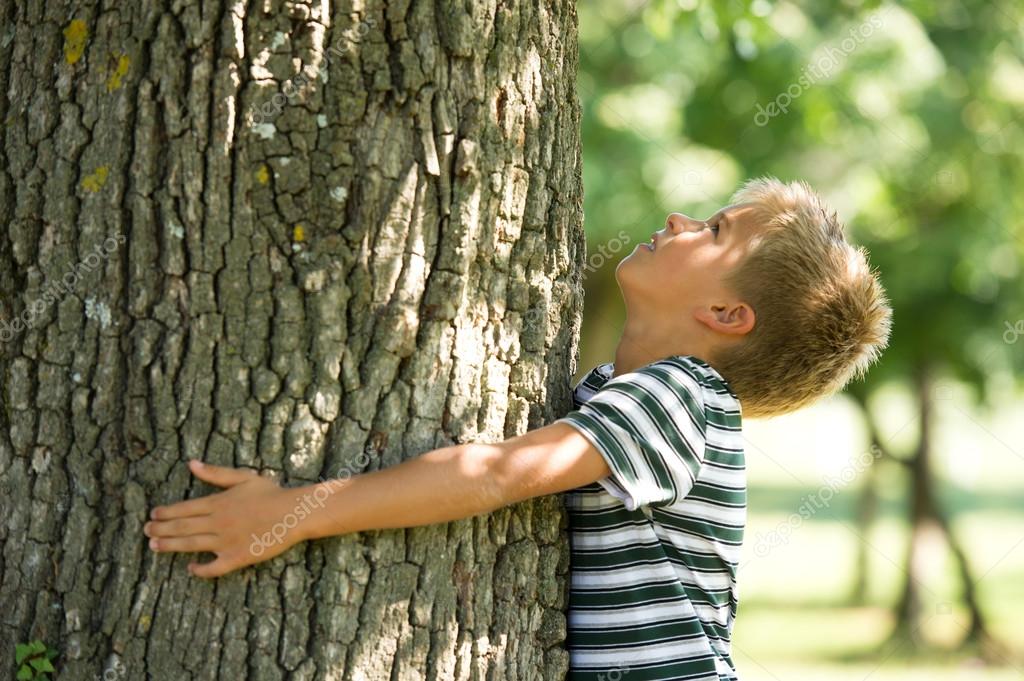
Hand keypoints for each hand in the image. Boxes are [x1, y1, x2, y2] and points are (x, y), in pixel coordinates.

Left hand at [144, 460, 311, 578]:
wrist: (293, 513)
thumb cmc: (271, 493)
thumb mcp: (243, 477)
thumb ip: (215, 473)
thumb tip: (191, 464)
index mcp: (218, 503)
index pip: (185, 508)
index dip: (166, 512)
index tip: (153, 514)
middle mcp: (217, 523)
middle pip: (183, 527)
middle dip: (162, 529)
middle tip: (146, 531)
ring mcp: (226, 542)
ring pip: (192, 544)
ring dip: (171, 545)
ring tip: (154, 546)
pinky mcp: (237, 557)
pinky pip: (214, 567)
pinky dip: (201, 569)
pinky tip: (191, 568)